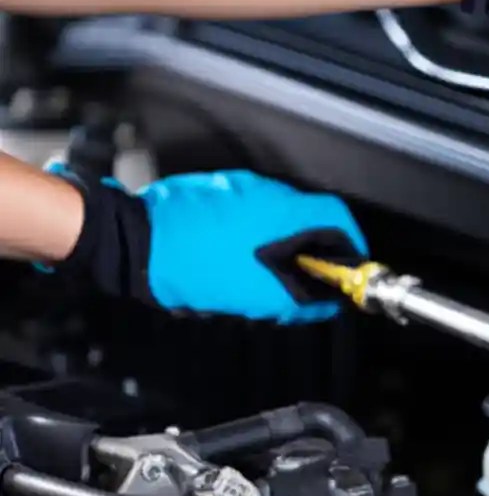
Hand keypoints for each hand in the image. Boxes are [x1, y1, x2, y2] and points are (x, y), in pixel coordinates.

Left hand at [47, 167, 368, 323]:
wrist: (127, 240)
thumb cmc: (188, 263)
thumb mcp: (254, 296)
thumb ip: (298, 301)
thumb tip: (323, 305)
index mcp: (282, 212)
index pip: (339, 219)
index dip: (353, 247)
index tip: (351, 271)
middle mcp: (264, 193)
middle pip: (309, 223)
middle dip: (312, 258)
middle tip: (303, 289)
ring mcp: (236, 189)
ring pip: (277, 223)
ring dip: (278, 252)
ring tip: (257, 282)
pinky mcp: (212, 194)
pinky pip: (247, 219)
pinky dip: (250, 243)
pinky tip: (228, 266)